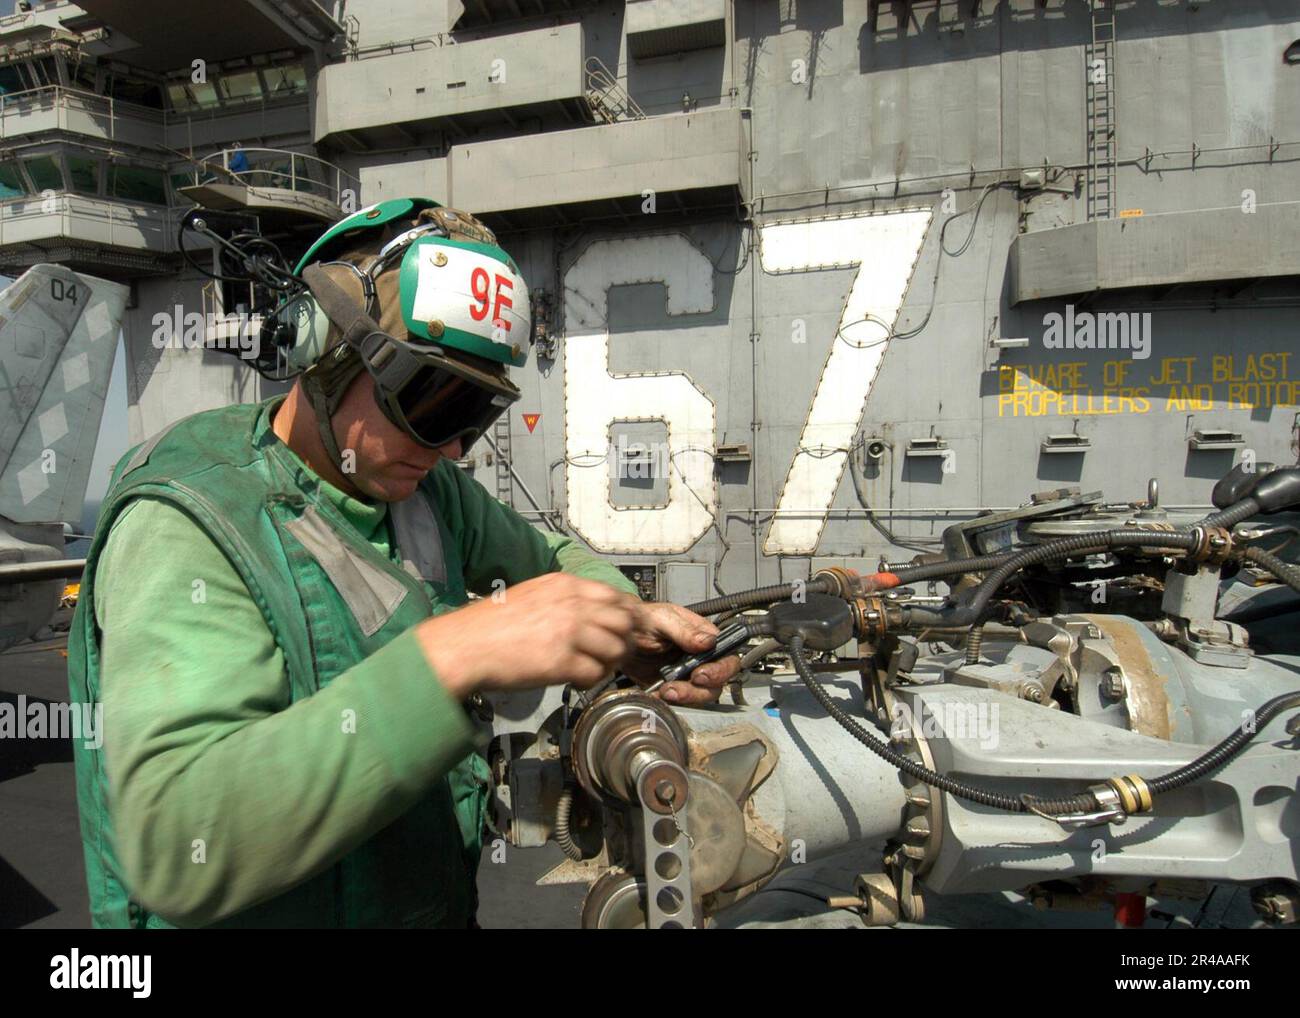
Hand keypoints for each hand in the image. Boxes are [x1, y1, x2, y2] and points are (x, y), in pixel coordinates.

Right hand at [415, 573, 636, 697]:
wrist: (465, 645)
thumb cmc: (491, 624)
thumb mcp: (532, 594)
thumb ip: (563, 599)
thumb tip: (592, 612)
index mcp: (564, 585)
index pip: (615, 596)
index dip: (625, 616)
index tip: (623, 630)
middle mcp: (571, 605)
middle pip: (623, 622)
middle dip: (623, 641)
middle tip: (613, 654)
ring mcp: (568, 632)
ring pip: (616, 649)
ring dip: (609, 663)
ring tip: (593, 669)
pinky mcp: (561, 661)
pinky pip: (596, 673)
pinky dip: (591, 681)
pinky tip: (577, 681)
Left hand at [619, 600, 742, 705]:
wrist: (621, 636)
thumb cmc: (643, 621)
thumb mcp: (662, 619)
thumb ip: (685, 630)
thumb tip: (708, 641)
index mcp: (704, 638)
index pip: (727, 656)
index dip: (720, 669)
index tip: (702, 674)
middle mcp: (700, 658)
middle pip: (718, 681)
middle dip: (703, 688)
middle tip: (685, 683)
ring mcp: (687, 674)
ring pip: (701, 694)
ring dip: (686, 697)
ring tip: (666, 689)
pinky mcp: (674, 687)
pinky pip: (680, 701)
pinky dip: (670, 702)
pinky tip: (657, 693)